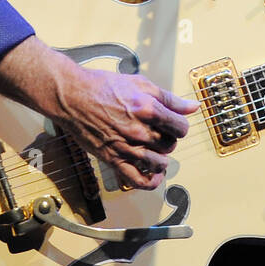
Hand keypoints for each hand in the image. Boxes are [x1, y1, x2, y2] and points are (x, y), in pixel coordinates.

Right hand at [54, 69, 198, 190]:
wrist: (73, 96)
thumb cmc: (102, 86)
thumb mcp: (140, 83)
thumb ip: (169, 97)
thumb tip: (192, 106)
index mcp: (148, 109)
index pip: (180, 127)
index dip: (180, 125)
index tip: (175, 124)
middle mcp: (139, 130)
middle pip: (170, 144)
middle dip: (169, 139)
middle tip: (161, 134)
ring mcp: (126, 146)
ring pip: (158, 163)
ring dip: (162, 159)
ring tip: (157, 151)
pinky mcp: (113, 158)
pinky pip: (137, 179)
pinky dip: (150, 182)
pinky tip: (155, 176)